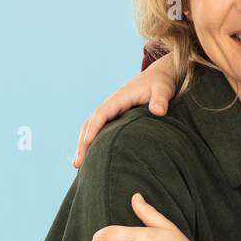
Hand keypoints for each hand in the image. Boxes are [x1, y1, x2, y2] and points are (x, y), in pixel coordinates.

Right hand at [72, 53, 178, 168]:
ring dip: (84, 144)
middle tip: (77, 163)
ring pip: (93, 127)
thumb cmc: (162, 83)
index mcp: (120, 97)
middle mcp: (112, 104)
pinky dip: (93, 141)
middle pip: (91, 123)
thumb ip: (160, 99)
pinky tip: (93, 156)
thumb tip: (159, 111)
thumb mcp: (163, 89)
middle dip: (83, 142)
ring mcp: (113, 110)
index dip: (94, 128)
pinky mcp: (117, 116)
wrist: (161, 75)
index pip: (102, 113)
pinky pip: (101, 128)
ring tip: (78, 165)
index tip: (87, 142)